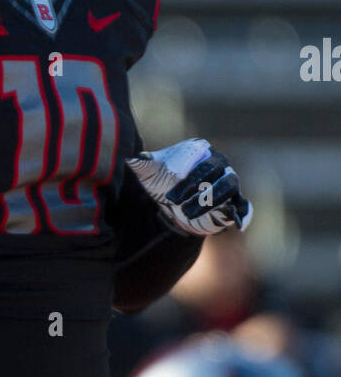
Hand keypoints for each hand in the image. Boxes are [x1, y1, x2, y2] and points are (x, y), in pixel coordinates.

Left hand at [126, 138, 252, 237]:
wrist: (172, 203)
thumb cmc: (163, 181)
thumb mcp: (151, 172)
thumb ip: (144, 163)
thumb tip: (132, 159)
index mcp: (201, 151)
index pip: (199, 157)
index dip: (186, 174)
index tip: (170, 191)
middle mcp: (219, 164)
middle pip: (215, 171)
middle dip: (196, 188)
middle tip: (175, 202)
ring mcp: (229, 181)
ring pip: (228, 187)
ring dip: (210, 201)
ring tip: (188, 214)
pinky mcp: (235, 201)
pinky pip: (243, 206)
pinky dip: (243, 214)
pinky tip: (237, 225)